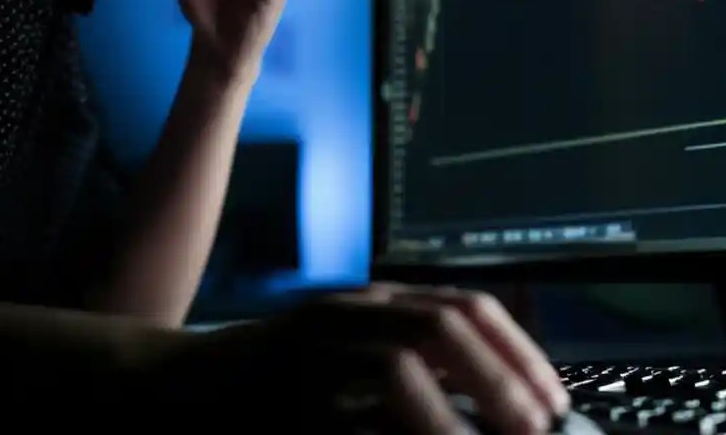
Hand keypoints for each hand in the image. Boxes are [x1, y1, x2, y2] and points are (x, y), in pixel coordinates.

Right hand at [131, 284, 568, 433]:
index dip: (517, 351)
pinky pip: (350, 423)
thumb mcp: (351, 356)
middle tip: (537, 425)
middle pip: (442, 326)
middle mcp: (345, 314)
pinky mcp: (283, 404)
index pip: (463, 306)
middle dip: (501, 377)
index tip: (552, 398)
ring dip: (453, 411)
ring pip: (398, 368)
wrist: (172, 390)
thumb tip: (494, 401)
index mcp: (371, 302)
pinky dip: (401, 430)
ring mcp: (309, 353)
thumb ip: (413, 369)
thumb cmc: (275, 382)